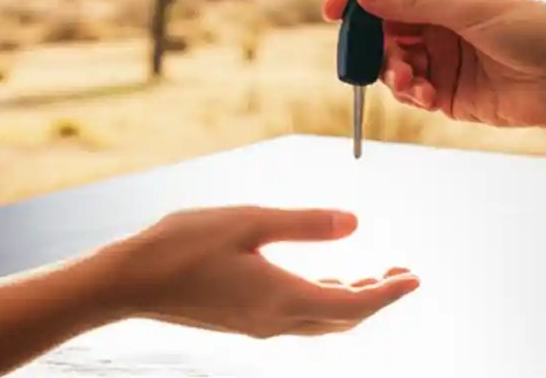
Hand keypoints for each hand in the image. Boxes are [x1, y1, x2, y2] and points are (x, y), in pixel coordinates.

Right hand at [99, 206, 418, 337]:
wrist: (129, 281)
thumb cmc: (182, 245)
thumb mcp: (249, 221)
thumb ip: (305, 224)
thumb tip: (355, 223)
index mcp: (282, 297)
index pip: (354, 305)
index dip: (390, 293)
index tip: (416, 278)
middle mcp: (275, 320)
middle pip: (343, 319)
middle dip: (378, 298)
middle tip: (404, 274)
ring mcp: (258, 325)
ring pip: (321, 321)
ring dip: (352, 302)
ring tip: (375, 278)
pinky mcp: (243, 320)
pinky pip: (298, 318)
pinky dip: (324, 302)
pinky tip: (325, 283)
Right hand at [323, 0, 545, 130]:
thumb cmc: (536, 29)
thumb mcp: (472, 8)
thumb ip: (415, 2)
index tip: (332, 12)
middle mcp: (442, 23)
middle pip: (384, 28)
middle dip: (373, 42)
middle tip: (372, 57)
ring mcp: (445, 59)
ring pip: (394, 63)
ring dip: (391, 71)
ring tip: (408, 80)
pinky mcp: (451, 95)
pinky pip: (413, 92)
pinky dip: (409, 93)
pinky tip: (422, 95)